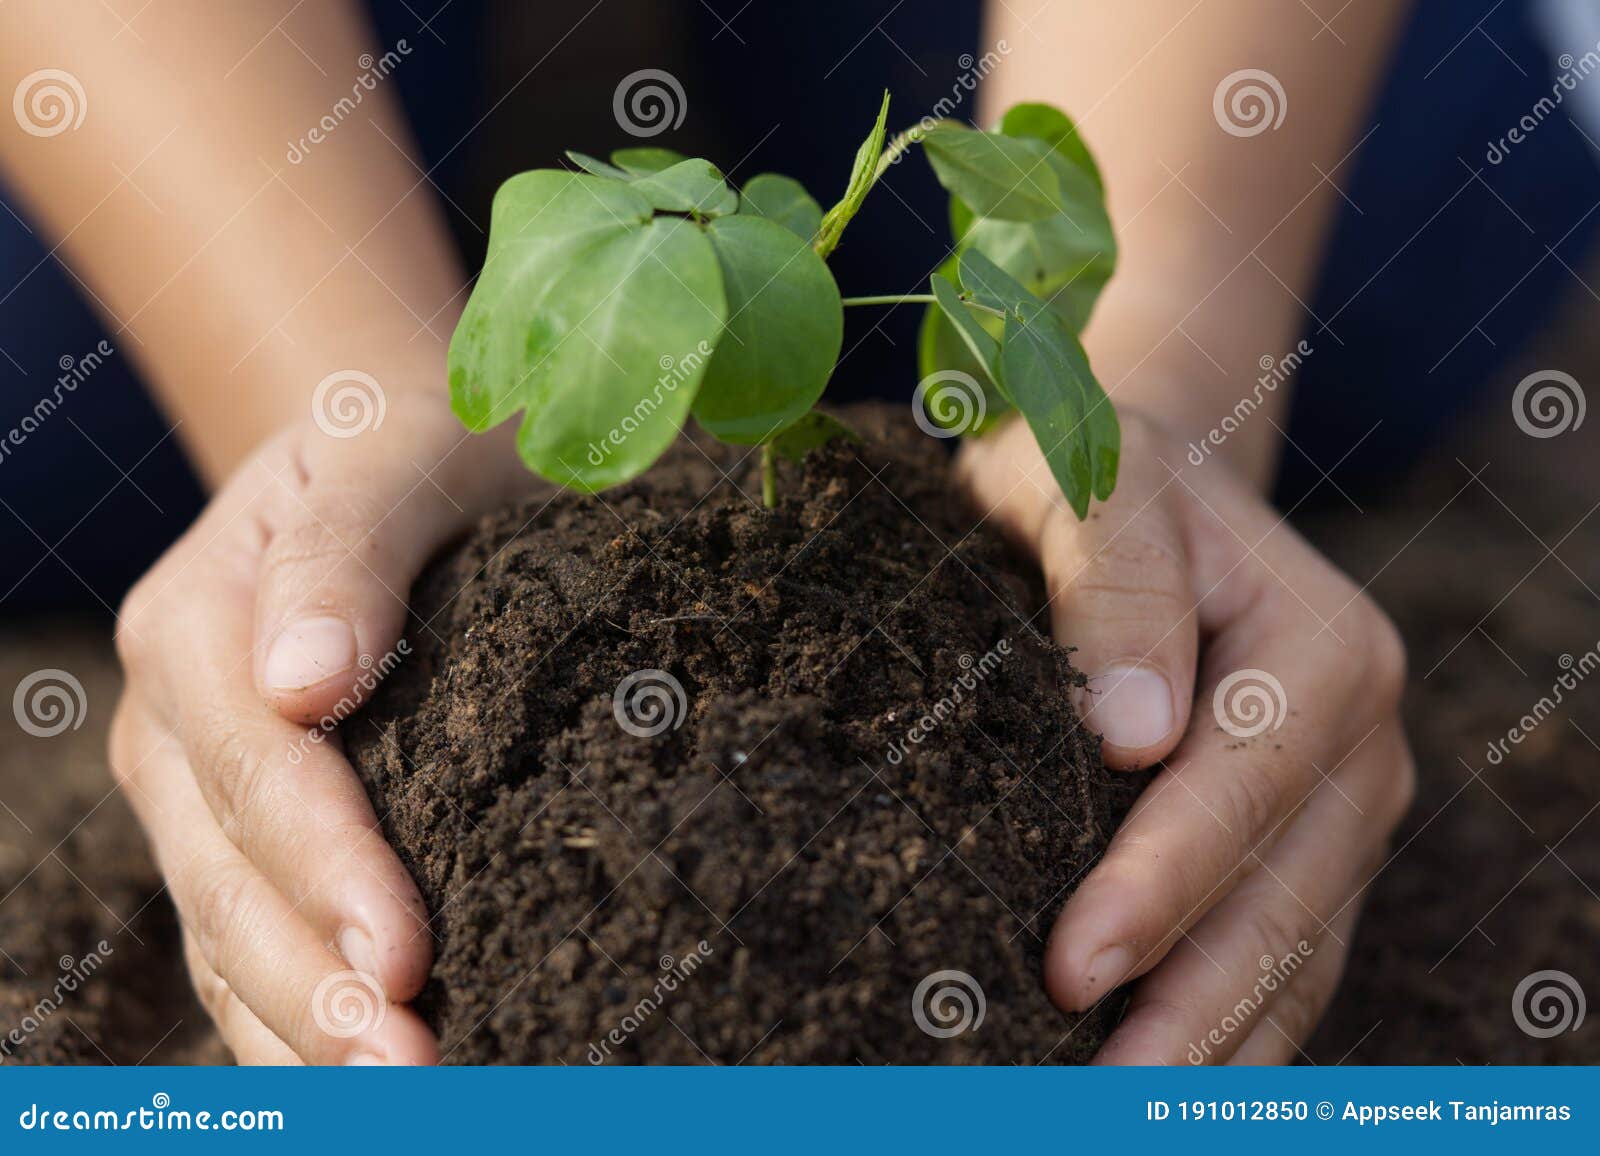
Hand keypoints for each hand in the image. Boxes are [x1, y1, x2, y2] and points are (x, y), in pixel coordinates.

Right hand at [111, 393, 529, 1063]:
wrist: (387, 452)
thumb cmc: (419, 446)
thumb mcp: (399, 452)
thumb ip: (353, 551)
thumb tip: (302, 681)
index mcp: (197, 624)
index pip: (261, 771)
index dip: (327, 870)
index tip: (402, 958)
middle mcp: (175, 723)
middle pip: (230, 878)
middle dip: (317, 987)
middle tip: (415, 1072)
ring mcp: (193, 793)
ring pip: (226, 935)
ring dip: (303, 1034)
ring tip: (402, 1099)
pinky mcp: (232, 838)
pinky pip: (242, 947)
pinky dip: (288, 1027)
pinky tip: (352, 1087)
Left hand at [957, 408, 1414, 1063]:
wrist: (1143, 477)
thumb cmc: (1097, 473)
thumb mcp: (1093, 483)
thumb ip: (1114, 585)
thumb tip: (1133, 736)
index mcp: (1320, 648)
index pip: (1237, 791)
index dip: (1158, 888)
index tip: (1071, 970)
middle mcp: (1357, 735)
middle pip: (1281, 896)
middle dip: (1190, 1005)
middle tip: (1096, 1100)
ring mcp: (1344, 797)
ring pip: (1295, 945)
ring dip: (1218, 1044)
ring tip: (1126, 1116)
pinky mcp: (1310, 838)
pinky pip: (1289, 949)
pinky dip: (1239, 1024)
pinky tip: (1177, 1082)